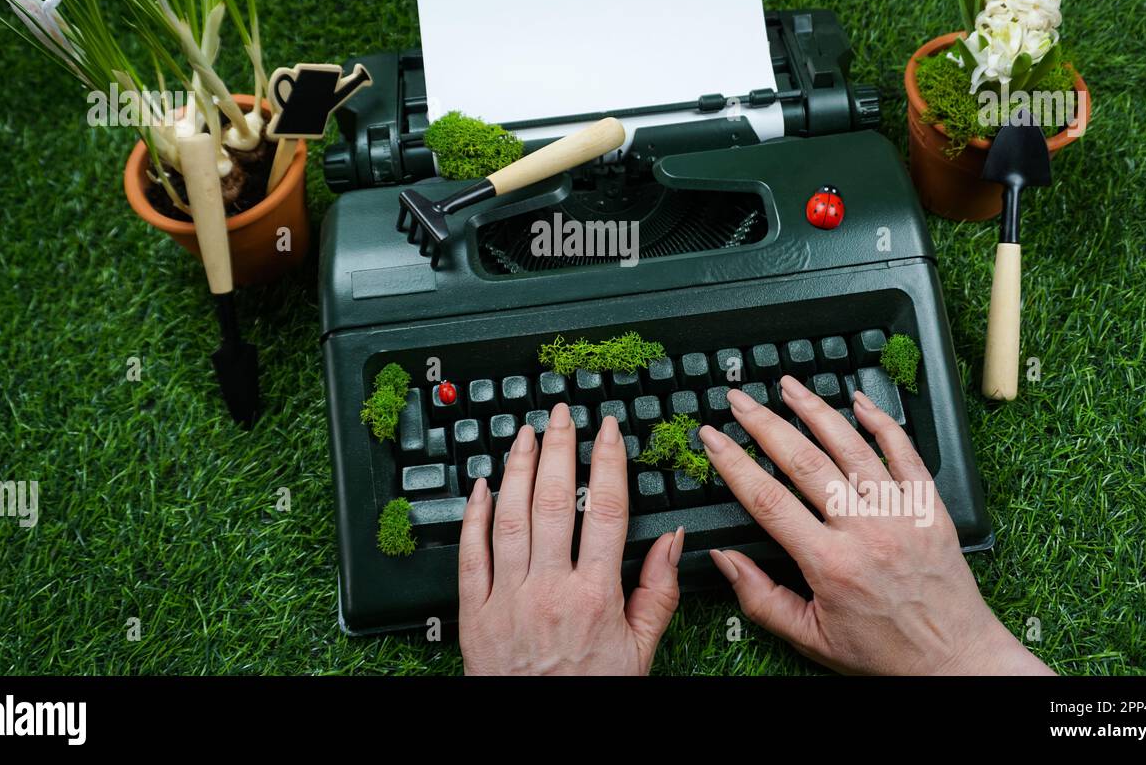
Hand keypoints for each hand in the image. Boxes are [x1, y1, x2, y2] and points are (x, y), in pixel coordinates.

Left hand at [458, 402, 682, 674]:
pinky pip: (471, 554)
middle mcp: (550, 590)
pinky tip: (481, 485)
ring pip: (511, 517)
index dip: (609, 462)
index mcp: (596, 596)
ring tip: (526, 433)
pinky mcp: (474, 613)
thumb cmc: (592, 692)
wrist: (542, 735)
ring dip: (519, 468)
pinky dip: (474, 516)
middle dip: (561, 449)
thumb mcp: (642, 651)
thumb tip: (674, 539)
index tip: (609, 430)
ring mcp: (508, 598)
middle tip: (563, 413)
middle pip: (556, 501)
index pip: (607, 510)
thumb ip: (659, 591)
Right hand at [700, 376, 1051, 674]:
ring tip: (788, 386)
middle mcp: (865, 531)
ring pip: (852, 447)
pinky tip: (858, 401)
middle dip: (765, 424)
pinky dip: (882, 422)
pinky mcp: (930, 507)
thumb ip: (761, 598)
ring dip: (816, 411)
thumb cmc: (885, 652)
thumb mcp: (811, 638)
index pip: (769, 501)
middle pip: (805, 462)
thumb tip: (724, 559)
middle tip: (739, 400)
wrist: (956, 659)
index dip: (734, 464)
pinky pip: (905, 453)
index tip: (712, 439)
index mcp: (830, 565)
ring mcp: (901, 514)